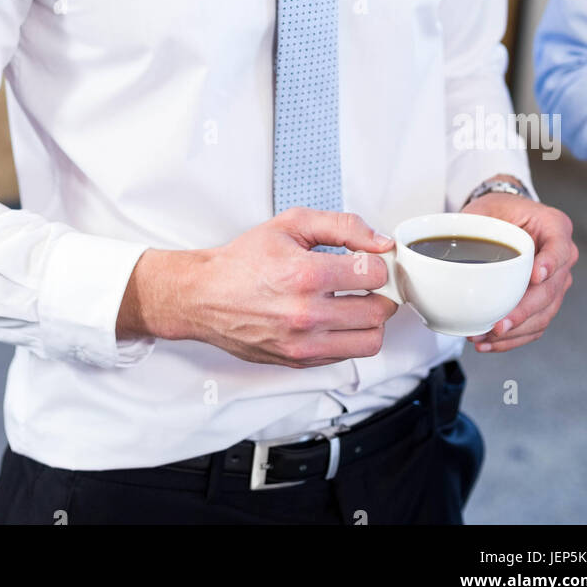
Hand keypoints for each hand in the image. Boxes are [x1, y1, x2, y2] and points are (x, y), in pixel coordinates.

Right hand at [145, 208, 399, 368]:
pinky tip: (335, 319)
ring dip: (371, 321)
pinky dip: (349, 338)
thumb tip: (380, 242)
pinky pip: (346, 356)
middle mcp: (306, 314)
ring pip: (370, 341)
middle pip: (379, 311)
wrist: (205, 296)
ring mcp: (303, 344)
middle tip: (369, 283)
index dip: (378, 263)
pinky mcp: (300, 362)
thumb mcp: (292, 224)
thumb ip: (342, 226)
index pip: (374, 273)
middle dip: (380, 292)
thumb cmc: (244, 260)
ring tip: (357, 304)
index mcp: (305, 274)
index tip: (370, 261)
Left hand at [459, 193, 576, 351]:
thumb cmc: (498, 210)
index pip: (559, 248)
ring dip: (516, 331)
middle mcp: (563, 257)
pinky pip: (536, 325)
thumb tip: (451, 245)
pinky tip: (490, 343)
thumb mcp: (486, 206)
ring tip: (486, 337)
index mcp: (555, 227)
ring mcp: (557, 282)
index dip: (550, 264)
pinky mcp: (546, 301)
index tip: (535, 278)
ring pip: (544, 314)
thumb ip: (475, 221)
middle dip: (524, 311)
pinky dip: (514, 338)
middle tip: (500, 324)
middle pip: (551, 290)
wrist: (506, 219)